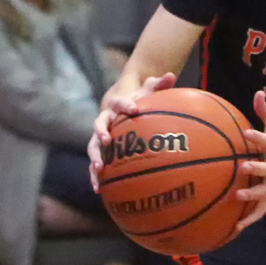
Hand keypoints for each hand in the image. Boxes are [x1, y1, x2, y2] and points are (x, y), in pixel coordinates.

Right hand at [89, 73, 174, 190]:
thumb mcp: (147, 92)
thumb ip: (158, 84)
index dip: (125, 105)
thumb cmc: (138, 101)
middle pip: (98, 126)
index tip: (134, 109)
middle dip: (101, 133)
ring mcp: (99, 138)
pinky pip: (95, 165)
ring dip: (94, 158)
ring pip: (93, 148)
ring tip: (99, 169)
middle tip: (107, 141)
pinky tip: (99, 190)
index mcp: (115, 107)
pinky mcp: (100, 152)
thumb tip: (172, 74)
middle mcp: (104, 122)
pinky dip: (95, 177)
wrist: (120, 109)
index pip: (118, 104)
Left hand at [235, 91, 265, 231]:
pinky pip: (259, 211)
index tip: (246, 133)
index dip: (258, 137)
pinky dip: (248, 220)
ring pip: (264, 192)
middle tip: (243, 166)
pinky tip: (234, 228)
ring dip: (253, 195)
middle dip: (257, 168)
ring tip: (238, 196)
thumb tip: (258, 92)